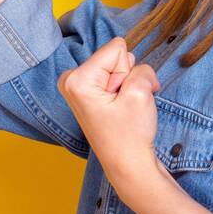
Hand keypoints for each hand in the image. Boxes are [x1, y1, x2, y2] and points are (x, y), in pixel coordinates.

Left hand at [57, 36, 160, 186]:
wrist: (128, 164)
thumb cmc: (130, 135)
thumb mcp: (140, 92)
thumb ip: (140, 67)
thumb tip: (135, 65)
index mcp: (77, 79)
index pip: (117, 49)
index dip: (128, 72)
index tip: (123, 97)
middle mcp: (71, 80)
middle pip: (115, 56)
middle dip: (127, 77)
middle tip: (123, 105)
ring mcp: (79, 87)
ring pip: (118, 67)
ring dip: (127, 85)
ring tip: (122, 109)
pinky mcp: (88, 92)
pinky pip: (115, 77)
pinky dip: (124, 91)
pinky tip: (120, 110)